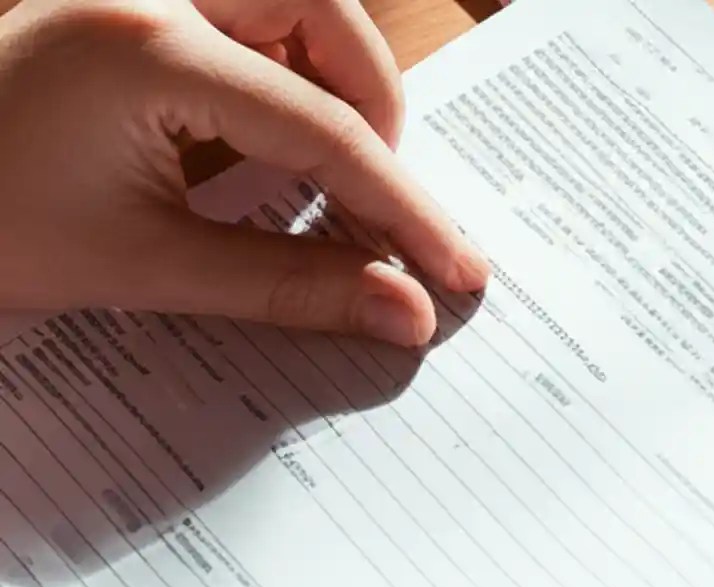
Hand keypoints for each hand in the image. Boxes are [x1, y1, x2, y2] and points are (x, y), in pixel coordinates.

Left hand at [0, 0, 486, 346]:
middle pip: (327, 16)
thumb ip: (287, 285)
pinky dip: (287, 79)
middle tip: (379, 203)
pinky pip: (254, 22)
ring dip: (334, 86)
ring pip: (298, 7)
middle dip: (375, 111)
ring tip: (330, 176)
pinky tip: (271, 150)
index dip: (404, 207)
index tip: (455, 271)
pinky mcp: (139, 7)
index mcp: (152, 46)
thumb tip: (401, 312)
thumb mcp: (143, 267)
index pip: (325, 128)